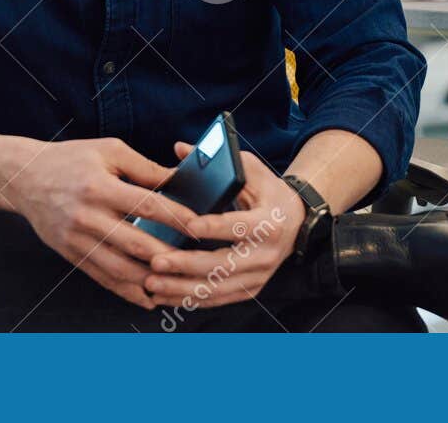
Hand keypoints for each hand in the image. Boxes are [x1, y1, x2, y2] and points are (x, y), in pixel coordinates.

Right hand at [8, 136, 198, 310]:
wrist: (23, 177)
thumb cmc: (71, 159)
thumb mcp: (109, 151)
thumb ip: (144, 167)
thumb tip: (178, 180)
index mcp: (99, 187)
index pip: (146, 204)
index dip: (175, 217)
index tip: (198, 226)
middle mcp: (86, 217)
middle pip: (135, 243)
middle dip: (168, 255)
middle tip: (195, 260)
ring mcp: (76, 240)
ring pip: (119, 268)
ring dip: (150, 280)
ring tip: (176, 282)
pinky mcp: (70, 254)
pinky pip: (102, 277)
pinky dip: (126, 291)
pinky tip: (147, 297)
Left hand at [143, 147, 305, 309]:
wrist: (296, 221)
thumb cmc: (268, 192)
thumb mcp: (252, 170)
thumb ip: (218, 158)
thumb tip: (179, 148)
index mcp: (269, 223)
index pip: (239, 226)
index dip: (214, 228)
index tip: (188, 226)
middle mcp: (265, 254)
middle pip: (223, 265)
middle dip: (186, 265)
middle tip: (156, 260)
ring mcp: (258, 277)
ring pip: (216, 289)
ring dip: (181, 288)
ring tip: (151, 282)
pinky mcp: (249, 290)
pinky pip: (216, 300)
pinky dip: (188, 300)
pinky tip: (163, 296)